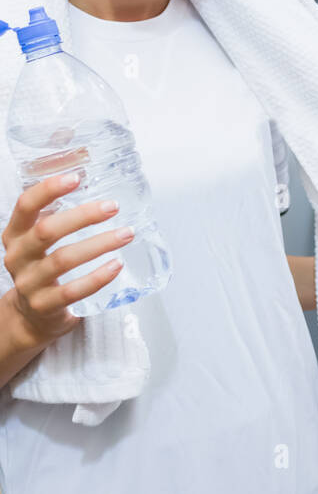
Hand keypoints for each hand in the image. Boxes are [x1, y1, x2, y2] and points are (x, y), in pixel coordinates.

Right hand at [2, 172, 131, 350]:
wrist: (32, 315)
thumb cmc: (42, 268)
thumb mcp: (38, 241)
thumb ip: (55, 215)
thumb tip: (90, 178)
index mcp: (14, 235)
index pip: (25, 206)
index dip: (48, 190)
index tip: (75, 178)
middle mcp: (17, 257)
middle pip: (47, 231)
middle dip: (83, 216)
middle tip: (113, 207)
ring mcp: (29, 283)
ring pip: (63, 259)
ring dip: (99, 244)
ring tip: (126, 234)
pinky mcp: (45, 305)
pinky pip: (73, 290)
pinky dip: (98, 277)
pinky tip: (116, 265)